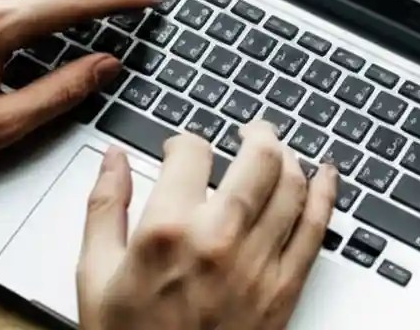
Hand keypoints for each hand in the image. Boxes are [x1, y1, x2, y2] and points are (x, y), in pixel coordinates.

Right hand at [77, 122, 337, 329]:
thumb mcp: (94, 275)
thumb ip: (104, 207)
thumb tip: (113, 159)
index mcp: (166, 230)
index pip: (193, 151)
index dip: (186, 140)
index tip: (182, 148)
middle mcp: (218, 240)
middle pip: (259, 157)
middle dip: (257, 133)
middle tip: (251, 131)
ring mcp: (257, 264)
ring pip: (292, 185)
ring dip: (290, 158)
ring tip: (280, 152)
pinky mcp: (284, 289)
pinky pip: (316, 229)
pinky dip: (325, 194)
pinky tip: (325, 175)